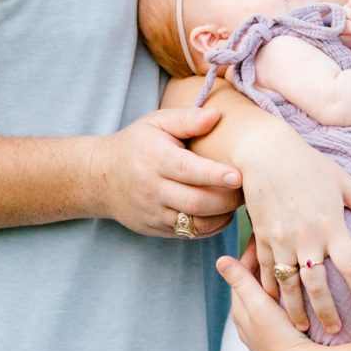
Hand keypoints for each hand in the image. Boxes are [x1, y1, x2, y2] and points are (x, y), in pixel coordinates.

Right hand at [93, 106, 241, 236]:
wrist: (101, 177)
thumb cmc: (137, 144)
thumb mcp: (156, 122)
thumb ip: (187, 119)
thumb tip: (217, 116)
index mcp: (155, 159)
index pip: (188, 170)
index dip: (215, 175)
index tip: (239, 176)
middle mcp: (153, 189)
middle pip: (196, 202)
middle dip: (227, 199)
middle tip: (249, 189)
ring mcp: (154, 213)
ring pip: (195, 224)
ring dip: (223, 216)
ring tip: (239, 201)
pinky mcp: (157, 229)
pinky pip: (191, 234)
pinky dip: (212, 226)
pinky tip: (223, 213)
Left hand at [218, 252, 318, 350]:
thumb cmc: (277, 335)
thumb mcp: (257, 305)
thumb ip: (241, 281)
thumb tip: (220, 259)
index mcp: (240, 310)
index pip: (242, 273)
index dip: (252, 252)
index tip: (263, 234)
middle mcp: (248, 321)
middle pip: (253, 283)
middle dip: (262, 264)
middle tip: (276, 242)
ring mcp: (263, 330)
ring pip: (265, 296)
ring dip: (272, 279)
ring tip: (287, 261)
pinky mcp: (279, 337)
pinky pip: (277, 308)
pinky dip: (281, 294)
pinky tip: (294, 289)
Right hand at [236, 118, 350, 334]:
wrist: (265, 152)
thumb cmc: (308, 164)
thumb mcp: (343, 181)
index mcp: (331, 224)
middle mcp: (306, 237)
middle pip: (318, 286)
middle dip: (327, 312)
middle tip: (336, 331)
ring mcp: (281, 240)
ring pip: (289, 285)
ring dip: (296, 310)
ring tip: (304, 328)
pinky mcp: (262, 238)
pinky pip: (266, 272)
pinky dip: (271, 291)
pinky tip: (275, 305)